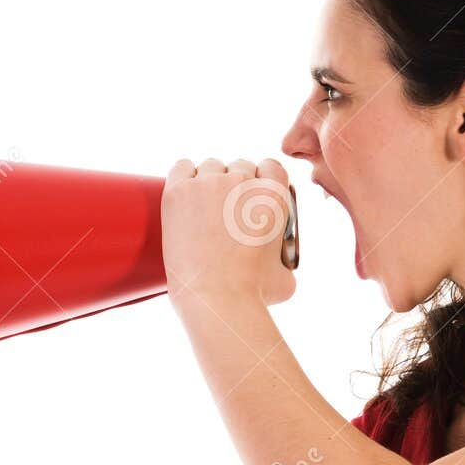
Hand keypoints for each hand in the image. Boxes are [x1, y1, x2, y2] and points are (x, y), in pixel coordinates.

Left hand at [160, 157, 296, 312]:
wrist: (215, 298)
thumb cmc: (252, 293)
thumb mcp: (285, 278)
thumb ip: (286, 262)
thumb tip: (283, 265)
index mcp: (272, 195)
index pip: (270, 166)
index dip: (261, 179)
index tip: (253, 194)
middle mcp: (242, 181)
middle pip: (239, 166)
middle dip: (235, 183)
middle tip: (226, 209)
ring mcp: (208, 183)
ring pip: (210, 166)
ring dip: (209, 180)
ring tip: (203, 205)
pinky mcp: (178, 191)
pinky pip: (181, 167)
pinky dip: (183, 176)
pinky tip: (184, 191)